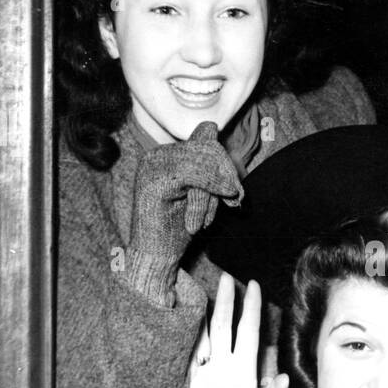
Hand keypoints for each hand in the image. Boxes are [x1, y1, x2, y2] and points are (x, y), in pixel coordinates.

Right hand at [126, 122, 244, 304]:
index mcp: (165, 155)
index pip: (205, 136)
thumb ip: (205, 165)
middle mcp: (156, 155)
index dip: (225, 162)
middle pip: (207, 146)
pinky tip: (202, 221)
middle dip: (226, 174)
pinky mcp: (154, 183)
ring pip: (203, 162)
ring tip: (208, 220)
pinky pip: (194, 176)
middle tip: (234, 203)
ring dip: (215, 192)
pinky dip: (206, 197)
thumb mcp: (199, 191)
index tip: (235, 192)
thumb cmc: (176, 228)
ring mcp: (153, 167)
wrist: (154, 258)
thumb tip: (213, 129)